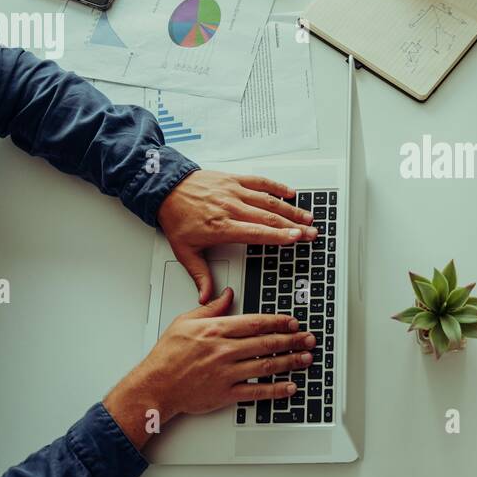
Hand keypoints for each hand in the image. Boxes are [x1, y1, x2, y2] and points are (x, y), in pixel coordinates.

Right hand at [105, 289, 314, 448]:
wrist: (155, 386)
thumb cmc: (167, 356)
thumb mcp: (184, 322)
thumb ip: (210, 309)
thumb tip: (227, 296)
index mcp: (215, 330)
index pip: (255, 323)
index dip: (278, 322)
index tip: (293, 322)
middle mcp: (223, 351)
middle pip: (266, 343)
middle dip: (292, 340)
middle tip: (308, 339)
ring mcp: (226, 373)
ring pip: (265, 365)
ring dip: (289, 362)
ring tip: (305, 358)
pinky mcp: (225, 393)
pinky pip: (256, 391)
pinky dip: (275, 389)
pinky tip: (289, 386)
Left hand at [158, 171, 316, 301]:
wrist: (164, 188)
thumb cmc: (175, 217)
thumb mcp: (184, 250)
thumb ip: (200, 275)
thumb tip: (206, 297)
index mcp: (222, 227)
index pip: (257, 233)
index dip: (279, 236)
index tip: (296, 239)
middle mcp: (231, 208)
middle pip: (269, 217)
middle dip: (294, 225)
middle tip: (311, 232)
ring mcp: (234, 192)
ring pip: (268, 201)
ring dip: (290, 209)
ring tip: (307, 217)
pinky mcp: (234, 179)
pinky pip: (259, 181)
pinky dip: (276, 187)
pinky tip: (290, 193)